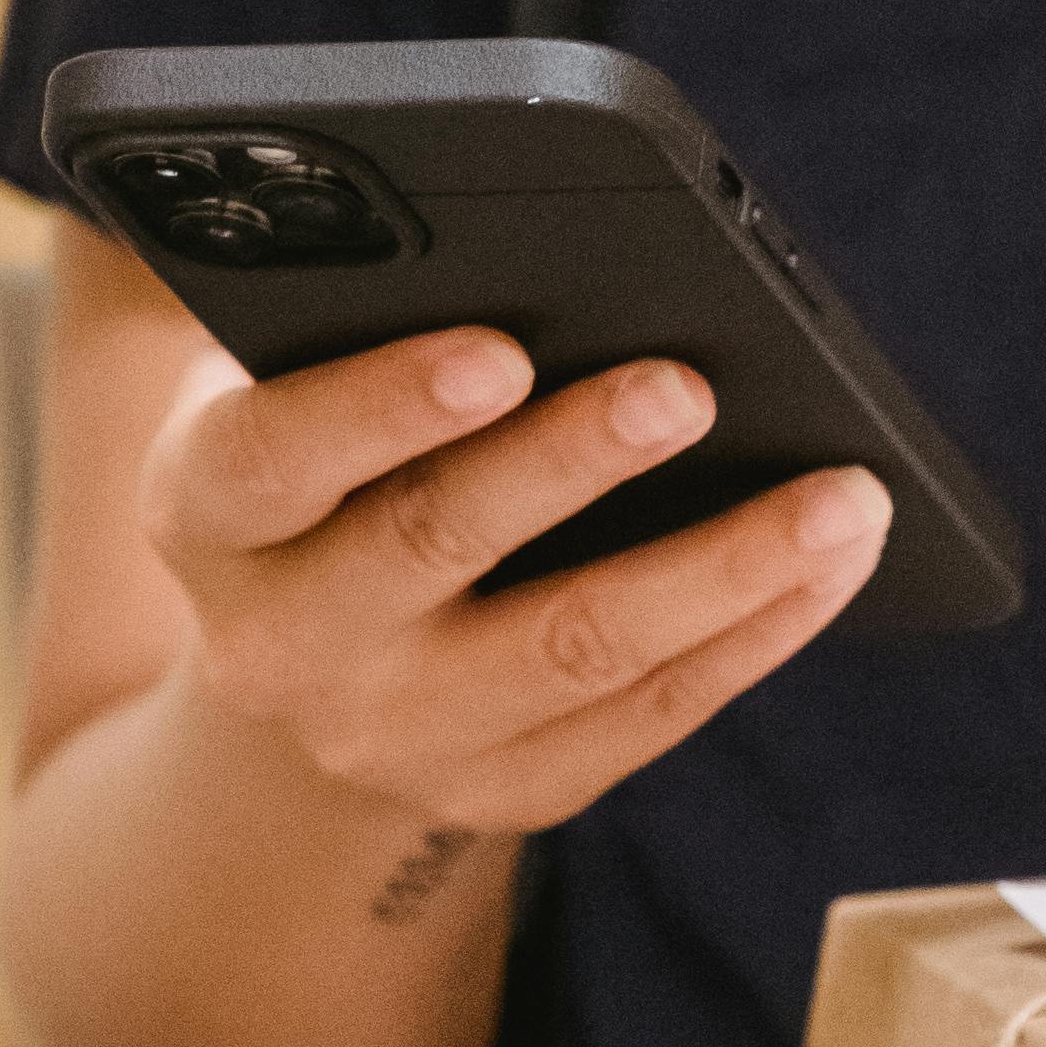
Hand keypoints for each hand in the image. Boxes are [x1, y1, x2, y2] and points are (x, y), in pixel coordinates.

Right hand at [144, 319, 889, 841]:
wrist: (300, 698)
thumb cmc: (318, 481)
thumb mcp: (274, 402)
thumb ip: (345, 329)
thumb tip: (521, 255)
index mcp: (205, 519)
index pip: (271, 457)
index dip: (380, 405)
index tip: (495, 348)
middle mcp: (285, 646)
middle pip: (437, 545)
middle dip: (573, 461)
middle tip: (687, 385)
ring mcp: (400, 736)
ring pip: (578, 649)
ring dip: (723, 564)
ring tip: (840, 491)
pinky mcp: (510, 791)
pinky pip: (655, 713)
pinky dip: (758, 630)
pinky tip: (834, 560)